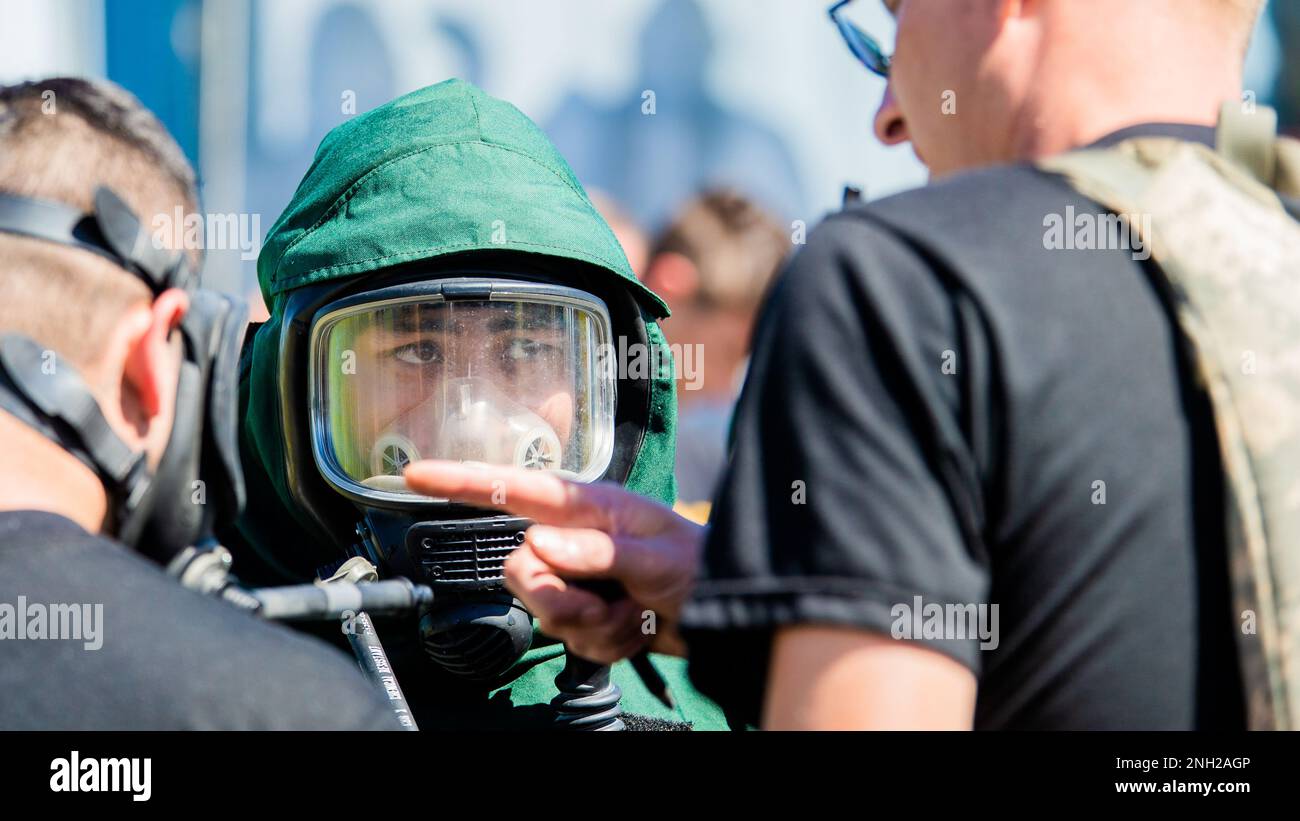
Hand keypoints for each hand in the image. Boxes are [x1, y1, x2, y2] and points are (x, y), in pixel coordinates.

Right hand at [403, 461, 703, 662]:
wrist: (723, 614)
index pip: (512, 488)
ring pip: (542, 609)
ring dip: (590, 624)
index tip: (414, 475)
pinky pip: (570, 638)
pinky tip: (634, 629)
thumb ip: (596, 550)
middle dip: (557, 598)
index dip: (460, 482)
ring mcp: (576, 578)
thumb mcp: (654, 555)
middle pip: (519, 569)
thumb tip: (540, 544)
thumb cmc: (699, 566)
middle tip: (602, 604)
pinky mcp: (584, 613)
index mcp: (586, 506)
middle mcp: (572, 538)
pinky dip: (605, 642)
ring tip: (629, 613)